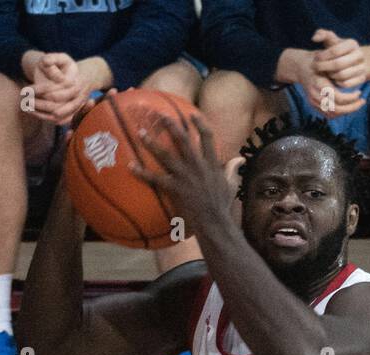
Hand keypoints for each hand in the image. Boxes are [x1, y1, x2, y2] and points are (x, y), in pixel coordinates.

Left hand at [30, 52, 108, 125]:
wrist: (84, 78)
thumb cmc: (69, 67)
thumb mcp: (63, 58)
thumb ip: (53, 58)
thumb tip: (45, 61)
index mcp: (74, 83)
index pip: (54, 90)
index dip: (39, 90)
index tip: (27, 89)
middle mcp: (77, 97)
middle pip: (55, 105)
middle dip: (38, 103)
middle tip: (24, 100)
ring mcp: (76, 107)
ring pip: (57, 115)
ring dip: (41, 113)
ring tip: (27, 107)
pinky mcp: (74, 114)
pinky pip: (61, 121)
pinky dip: (47, 118)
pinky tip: (35, 113)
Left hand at [129, 110, 232, 239]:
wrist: (215, 224)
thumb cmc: (223, 208)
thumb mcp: (231, 186)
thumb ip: (232, 170)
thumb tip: (239, 159)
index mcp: (212, 164)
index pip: (207, 137)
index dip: (199, 124)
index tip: (192, 115)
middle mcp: (198, 166)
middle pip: (183, 139)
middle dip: (171, 125)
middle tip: (159, 115)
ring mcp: (186, 177)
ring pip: (166, 155)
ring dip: (152, 143)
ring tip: (140, 133)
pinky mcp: (176, 189)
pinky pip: (155, 179)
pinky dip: (142, 173)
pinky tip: (131, 167)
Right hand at [276, 47, 364, 117]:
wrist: (300, 66)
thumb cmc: (318, 59)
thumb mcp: (328, 59)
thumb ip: (339, 68)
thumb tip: (356, 74)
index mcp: (318, 83)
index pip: (338, 97)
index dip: (350, 97)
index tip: (359, 92)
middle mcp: (314, 95)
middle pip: (336, 109)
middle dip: (351, 107)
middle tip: (362, 101)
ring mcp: (312, 102)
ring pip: (333, 114)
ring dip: (347, 111)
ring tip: (356, 104)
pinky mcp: (313, 105)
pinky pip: (328, 115)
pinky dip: (339, 113)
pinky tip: (347, 106)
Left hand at [312, 29, 367, 88]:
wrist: (353, 61)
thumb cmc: (337, 49)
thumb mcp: (331, 40)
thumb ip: (322, 35)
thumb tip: (314, 38)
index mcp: (352, 43)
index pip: (335, 51)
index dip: (323, 56)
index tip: (315, 58)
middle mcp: (359, 54)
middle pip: (338, 64)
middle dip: (324, 66)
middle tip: (316, 67)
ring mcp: (362, 67)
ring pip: (342, 75)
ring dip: (330, 75)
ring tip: (325, 72)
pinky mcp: (362, 78)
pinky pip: (346, 84)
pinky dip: (337, 82)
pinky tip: (333, 78)